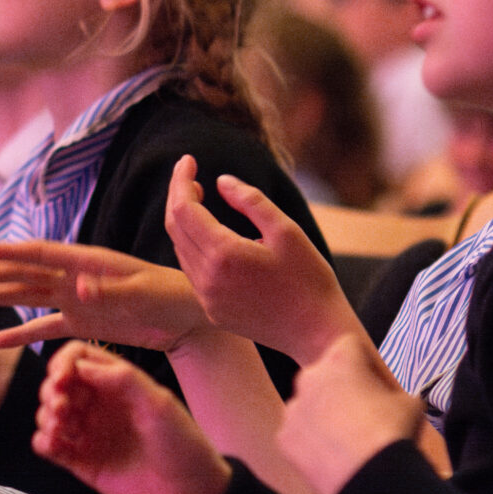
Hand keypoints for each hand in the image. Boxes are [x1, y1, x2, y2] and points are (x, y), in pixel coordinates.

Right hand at [0, 240, 207, 352]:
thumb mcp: (143, 292)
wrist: (188, 315)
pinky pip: (43, 328)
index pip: (40, 255)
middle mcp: (74, 277)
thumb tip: (78, 286)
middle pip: (23, 275)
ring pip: (26, 297)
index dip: (8, 253)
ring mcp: (75, 300)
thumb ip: (110, 290)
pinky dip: (20, 334)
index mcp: (87, 262)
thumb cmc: (171, 296)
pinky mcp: (81, 323)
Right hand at [33, 341, 230, 493]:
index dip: (63, 363)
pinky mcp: (82, 462)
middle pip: (58, 385)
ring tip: (60, 432)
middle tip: (62, 409)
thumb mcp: (158, 405)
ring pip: (49, 414)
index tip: (61, 380)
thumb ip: (121, 379)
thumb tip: (80, 366)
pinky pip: (49, 446)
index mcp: (119, 384)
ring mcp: (90, 433)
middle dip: (51, 392)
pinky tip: (54, 447)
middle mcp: (101, 405)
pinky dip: (43, 442)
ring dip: (45, 417)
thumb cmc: (182, 447)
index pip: (79, 358)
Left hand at [165, 158, 358, 365]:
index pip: (184, 209)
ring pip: (180, 249)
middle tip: (190, 175)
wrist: (318, 334)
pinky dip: (192, 245)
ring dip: (183, 221)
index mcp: (224, 254)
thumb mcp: (287, 231)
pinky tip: (209, 234)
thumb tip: (221, 181)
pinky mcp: (212, 311)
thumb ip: (251, 201)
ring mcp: (207, 298)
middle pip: (174, 227)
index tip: (188, 160)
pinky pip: (191, 271)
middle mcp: (207, 278)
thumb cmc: (310, 280)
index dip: (181, 180)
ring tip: (200, 198)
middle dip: (178, 196)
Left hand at [275, 333, 423, 493]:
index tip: (377, 383)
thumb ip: (395, 393)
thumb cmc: (392, 431)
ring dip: (323, 415)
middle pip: (325, 375)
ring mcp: (292, 409)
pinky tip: (331, 457)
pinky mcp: (283, 438)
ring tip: (345, 440)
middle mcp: (309, 378)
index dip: (366, 362)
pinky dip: (311, 441)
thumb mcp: (410, 403)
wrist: (369, 478)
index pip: (350, 344)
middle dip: (341, 388)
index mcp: (340, 360)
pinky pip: (299, 433)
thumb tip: (394, 401)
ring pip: (308, 405)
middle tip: (362, 412)